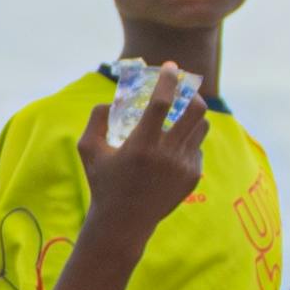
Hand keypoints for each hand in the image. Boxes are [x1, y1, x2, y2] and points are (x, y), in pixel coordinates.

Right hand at [71, 67, 207, 231]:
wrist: (124, 223)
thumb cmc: (103, 183)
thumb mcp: (88, 150)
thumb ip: (96, 119)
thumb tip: (112, 100)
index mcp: (142, 145)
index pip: (162, 102)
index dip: (168, 80)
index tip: (170, 66)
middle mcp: (167, 155)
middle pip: (195, 110)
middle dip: (192, 92)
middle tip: (183, 87)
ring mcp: (183, 166)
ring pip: (201, 127)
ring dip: (192, 115)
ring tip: (179, 115)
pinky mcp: (192, 177)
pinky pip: (197, 148)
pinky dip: (187, 141)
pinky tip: (172, 147)